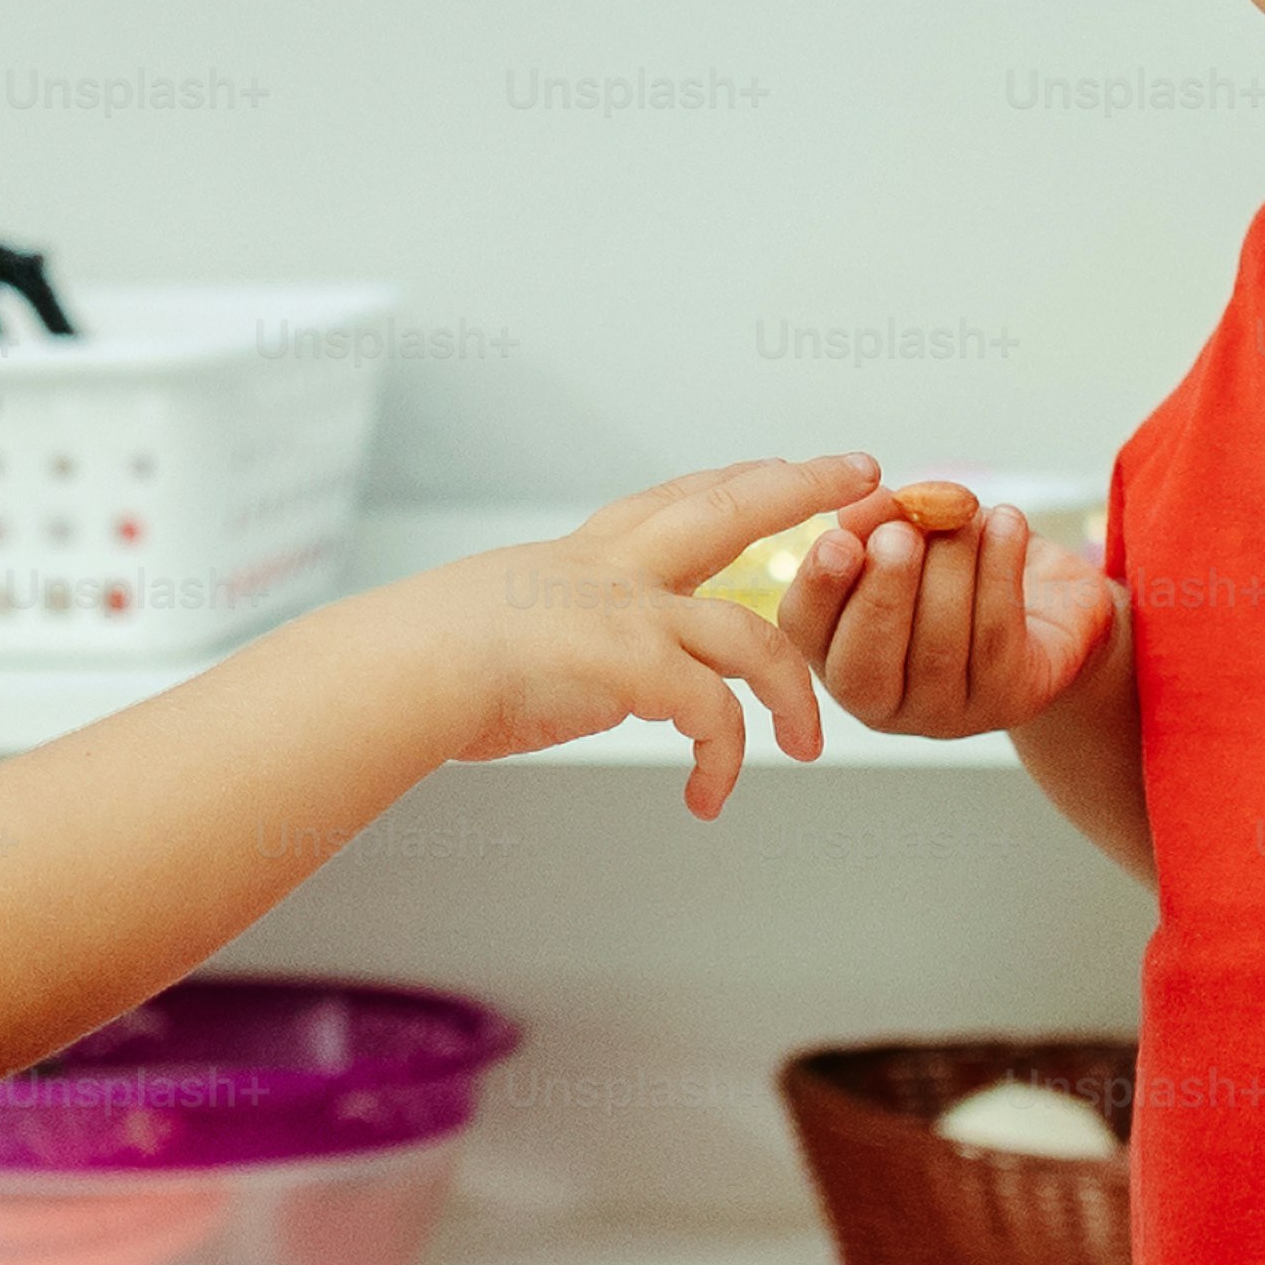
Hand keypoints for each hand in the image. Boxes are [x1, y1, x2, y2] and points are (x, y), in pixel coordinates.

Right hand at [395, 454, 869, 816]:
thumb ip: (552, 630)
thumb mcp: (496, 618)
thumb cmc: (420, 658)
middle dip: (802, 487)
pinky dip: (723, 763)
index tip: (778, 466)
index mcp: (582, 555)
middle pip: (731, 507)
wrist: (400, 669)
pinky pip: (713, 717)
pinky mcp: (635, 666)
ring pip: (752, 636)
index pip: (674, 501)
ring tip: (811, 745)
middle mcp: (615, 568)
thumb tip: (568, 669)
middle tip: (864, 474)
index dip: (734, 481)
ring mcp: (629, 611)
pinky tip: (706, 798)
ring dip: (792, 694)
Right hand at [775, 487, 1120, 739]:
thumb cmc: (959, 564)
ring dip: (951, 567)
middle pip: (864, 663)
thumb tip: (863, 504)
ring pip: (937, 648)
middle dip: (882, 591)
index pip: (805, 631)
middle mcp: (880, 700)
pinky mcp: (1006, 703)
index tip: (839, 539)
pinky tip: (1007, 523)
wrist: (1044, 598)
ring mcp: (943, 713)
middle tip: (900, 533)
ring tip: (967, 512)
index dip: (818, 588)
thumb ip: (880, 519)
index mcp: (834, 651)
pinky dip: (1000, 571)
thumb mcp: (914, 529)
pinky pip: (996, 637)